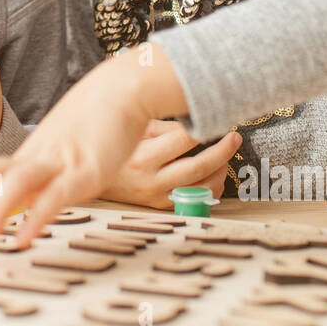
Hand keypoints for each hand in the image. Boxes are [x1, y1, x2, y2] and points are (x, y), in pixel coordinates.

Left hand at [0, 49, 156, 243]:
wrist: (121, 89)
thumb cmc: (93, 120)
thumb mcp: (60, 149)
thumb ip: (40, 174)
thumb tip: (19, 202)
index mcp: (26, 155)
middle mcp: (35, 158)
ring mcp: (59, 162)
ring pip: (18, 183)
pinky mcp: (87, 170)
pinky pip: (57, 195)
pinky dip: (39, 215)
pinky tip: (27, 235)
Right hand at [101, 120, 240, 208]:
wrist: (92, 178)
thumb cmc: (114, 148)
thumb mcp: (134, 132)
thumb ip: (164, 127)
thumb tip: (195, 123)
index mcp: (142, 157)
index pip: (184, 140)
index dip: (203, 128)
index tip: (214, 119)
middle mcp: (151, 181)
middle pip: (199, 166)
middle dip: (223, 150)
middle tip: (234, 137)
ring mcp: (158, 197)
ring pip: (203, 188)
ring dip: (221, 170)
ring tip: (226, 156)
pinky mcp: (162, 206)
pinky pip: (196, 200)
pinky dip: (211, 188)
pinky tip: (215, 174)